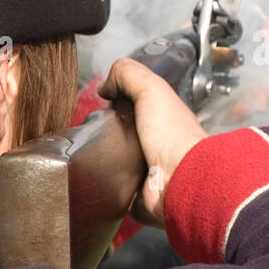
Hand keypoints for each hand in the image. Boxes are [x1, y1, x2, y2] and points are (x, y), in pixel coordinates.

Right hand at [97, 57, 206, 223]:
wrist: (180, 178)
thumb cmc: (172, 134)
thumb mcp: (151, 88)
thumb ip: (128, 75)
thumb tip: (104, 85)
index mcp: (161, 118)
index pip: (134, 106)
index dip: (116, 100)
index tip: (100, 100)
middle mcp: (155, 143)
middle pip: (121, 134)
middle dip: (104, 133)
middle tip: (91, 130)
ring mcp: (146, 170)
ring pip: (115, 162)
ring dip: (102, 159)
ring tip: (88, 153)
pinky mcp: (137, 193)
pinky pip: (114, 189)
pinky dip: (105, 186)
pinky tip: (95, 178)